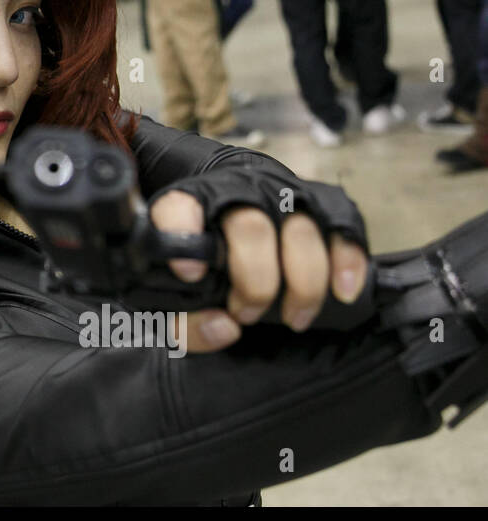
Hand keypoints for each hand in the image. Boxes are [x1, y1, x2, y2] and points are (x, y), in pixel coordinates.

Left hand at [150, 190, 368, 353]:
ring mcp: (281, 194)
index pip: (178, 208)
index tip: (190, 273)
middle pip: (252, 228)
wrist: (229, 202)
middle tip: (247, 314)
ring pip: (301, 231)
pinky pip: (342, 227)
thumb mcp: (171, 296)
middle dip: (255, 283)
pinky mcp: (318, 203)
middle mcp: (236, 191)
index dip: (183, 234)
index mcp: (187, 204)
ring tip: (293, 318)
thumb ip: (181, 322)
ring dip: (304, 284)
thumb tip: (226, 329)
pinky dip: (348, 261)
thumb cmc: (200, 255)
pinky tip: (344, 294)